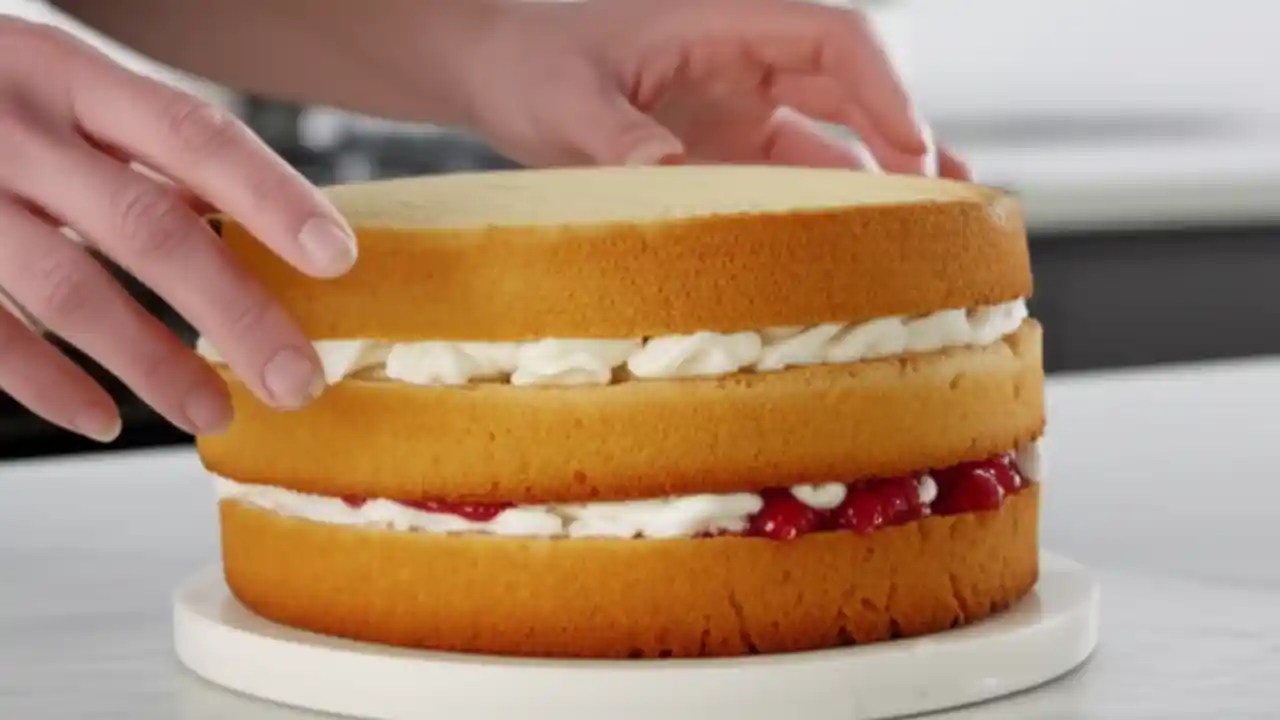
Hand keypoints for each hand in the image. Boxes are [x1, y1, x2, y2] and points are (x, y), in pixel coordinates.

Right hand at [0, 19, 357, 441]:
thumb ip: (138, 146)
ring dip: (153, 362)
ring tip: (215, 412)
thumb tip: (248, 216)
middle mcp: (14, 129)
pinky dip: (47, 383)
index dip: (271, 198)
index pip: (195, 135)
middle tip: (297, 379)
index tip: (336, 257)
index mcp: (71, 76)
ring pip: (67, 289)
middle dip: (234, 311)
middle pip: (147, 226)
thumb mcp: (60, 88)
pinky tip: (103, 419)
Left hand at [463, 0, 967, 177]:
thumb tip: (666, 171)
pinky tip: (866, 239)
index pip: (835, 38)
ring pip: (836, 131)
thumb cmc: (527, 66)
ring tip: (936, 224)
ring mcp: (740, 105)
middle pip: (854, 85)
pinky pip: (795, 170)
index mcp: (723, 24)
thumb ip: (615, 134)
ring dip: (884, 172)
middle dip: (905, 136)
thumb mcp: (563, 101)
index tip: (912, 148)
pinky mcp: (725, 148)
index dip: (886, 87)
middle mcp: (746, 60)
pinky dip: (834, 200)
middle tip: (942, 203)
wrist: (495, 71)